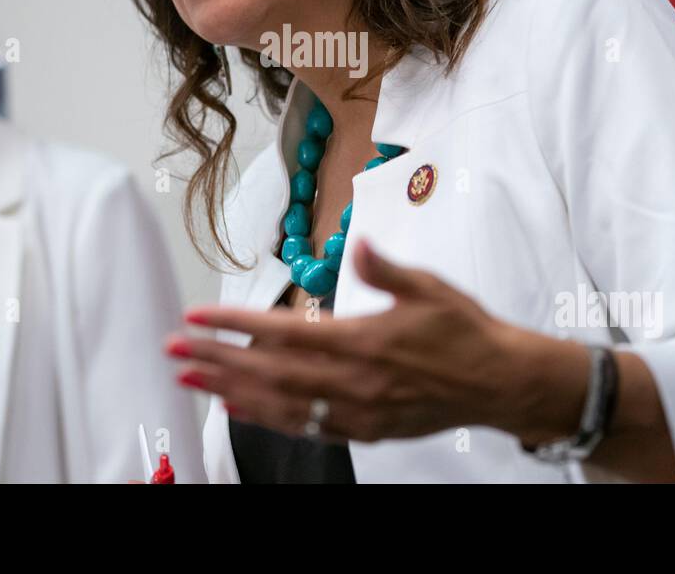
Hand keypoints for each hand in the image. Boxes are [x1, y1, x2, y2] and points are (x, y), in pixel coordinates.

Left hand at [167, 239, 570, 443]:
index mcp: (365, 341)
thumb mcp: (430, 287)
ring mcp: (357, 411)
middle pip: (270, 372)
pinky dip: (266, 417)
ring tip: (190, 377)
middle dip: (217, 360)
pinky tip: (237, 408)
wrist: (500, 382)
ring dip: (230, 391)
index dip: (237, 325)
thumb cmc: (465, 330)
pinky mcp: (365, 429)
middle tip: (173, 348)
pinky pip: (305, 426)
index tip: (199, 316)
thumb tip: (359, 245)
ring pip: (281, 404)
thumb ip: (386, 269)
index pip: (285, 333)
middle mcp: (354, 382)